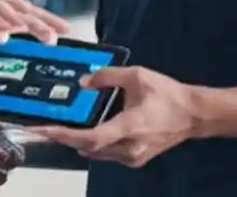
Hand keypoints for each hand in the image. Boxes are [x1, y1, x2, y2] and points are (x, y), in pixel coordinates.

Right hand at [0, 0, 68, 45]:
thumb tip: (7, 37)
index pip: (21, 8)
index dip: (43, 18)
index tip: (63, 29)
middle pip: (18, 7)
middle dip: (41, 21)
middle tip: (60, 33)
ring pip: (2, 9)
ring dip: (23, 23)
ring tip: (40, 34)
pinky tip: (4, 34)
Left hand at [30, 67, 201, 168]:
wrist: (194, 114)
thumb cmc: (167, 94)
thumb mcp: (136, 76)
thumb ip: (107, 76)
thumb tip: (83, 82)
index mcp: (130, 127)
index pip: (91, 137)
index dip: (65, 135)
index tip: (44, 130)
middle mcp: (129, 148)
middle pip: (88, 147)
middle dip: (64, 137)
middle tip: (42, 129)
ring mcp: (133, 157)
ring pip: (96, 152)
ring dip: (77, 141)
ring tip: (58, 129)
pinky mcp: (135, 159)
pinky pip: (107, 153)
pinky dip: (93, 143)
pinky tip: (83, 131)